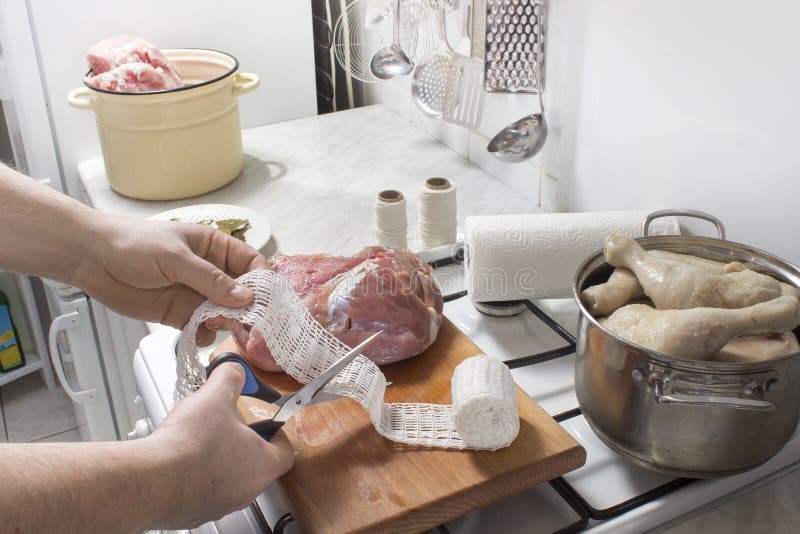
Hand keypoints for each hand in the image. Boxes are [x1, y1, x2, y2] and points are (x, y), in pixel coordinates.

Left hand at [78, 216, 267, 343]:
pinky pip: (204, 329)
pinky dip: (206, 335)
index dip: (261, 281)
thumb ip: (210, 279)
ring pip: (226, 313)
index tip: (263, 299)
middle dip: (247, 308)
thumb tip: (245, 298)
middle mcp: (210, 272)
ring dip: (227, 323)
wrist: (94, 260)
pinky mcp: (181, 314)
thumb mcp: (176, 258)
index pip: (251, 263)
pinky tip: (199, 333)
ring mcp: (196, 294)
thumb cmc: (134, 245)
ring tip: (216, 324)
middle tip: (244, 320)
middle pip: (243, 292)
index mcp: (215, 248)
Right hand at [148, 362, 294, 527]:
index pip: (286, 453)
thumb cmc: (189, 446)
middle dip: (245, 445)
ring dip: (221, 462)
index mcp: (262, 465)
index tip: (270, 427)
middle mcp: (246, 490)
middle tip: (231, 428)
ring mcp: (221, 504)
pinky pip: (203, 492)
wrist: (152, 481)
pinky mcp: (195, 512)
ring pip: (230, 480)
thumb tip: (234, 370)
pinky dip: (197, 477)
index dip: (279, 436)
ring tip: (203, 442)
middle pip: (257, 466)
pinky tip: (181, 461)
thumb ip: (230, 378)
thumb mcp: (214, 398)